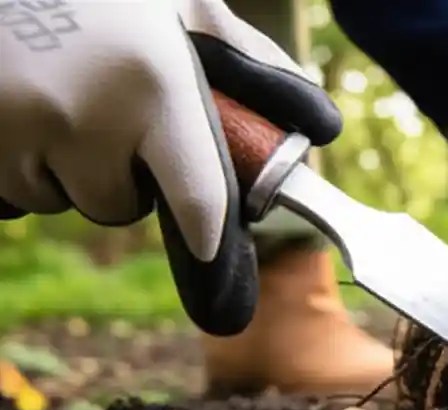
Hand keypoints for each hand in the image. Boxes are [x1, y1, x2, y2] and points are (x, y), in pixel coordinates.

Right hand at [0, 0, 341, 335]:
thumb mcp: (182, 5)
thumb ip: (249, 64)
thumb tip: (320, 125)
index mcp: (156, 83)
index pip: (198, 198)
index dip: (207, 233)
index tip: (213, 251)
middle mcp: (86, 115)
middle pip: (119, 206)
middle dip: (122, 179)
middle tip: (110, 118)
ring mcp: (16, 130)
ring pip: (56, 200)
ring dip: (62, 170)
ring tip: (57, 99)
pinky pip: (6, 193)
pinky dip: (15, 165)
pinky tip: (16, 109)